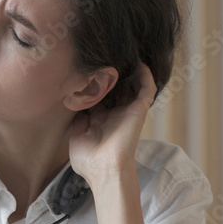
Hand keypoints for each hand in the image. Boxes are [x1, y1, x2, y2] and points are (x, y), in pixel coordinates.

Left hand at [69, 62, 154, 186]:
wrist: (104, 170)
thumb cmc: (89, 160)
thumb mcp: (76, 136)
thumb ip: (78, 119)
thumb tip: (76, 103)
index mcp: (99, 121)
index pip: (98, 97)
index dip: (93, 85)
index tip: (85, 70)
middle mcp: (114, 114)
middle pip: (115, 89)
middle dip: (111, 75)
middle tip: (104, 57)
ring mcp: (127, 112)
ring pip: (132, 86)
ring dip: (129, 71)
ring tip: (123, 53)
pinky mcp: (139, 110)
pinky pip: (146, 89)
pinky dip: (145, 76)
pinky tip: (140, 62)